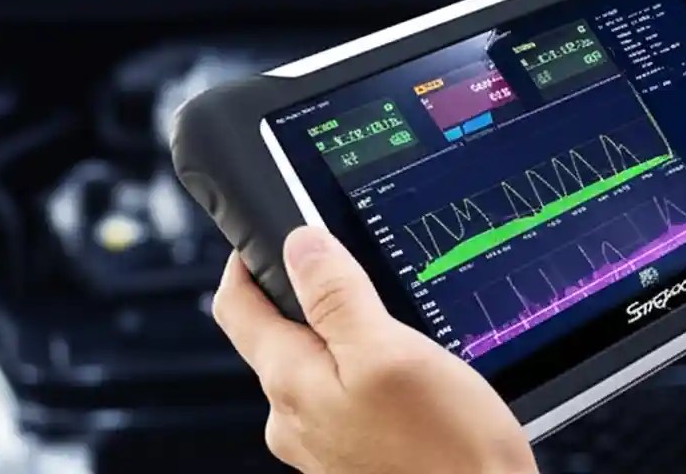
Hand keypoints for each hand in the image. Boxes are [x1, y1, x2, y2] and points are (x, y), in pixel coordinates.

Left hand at [212, 227, 537, 473]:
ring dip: (348, 340)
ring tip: (400, 331)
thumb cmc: (448, 451)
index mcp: (291, 384)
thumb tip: (300, 245)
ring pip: (320, 368)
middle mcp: (295, 421)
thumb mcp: (391, 353)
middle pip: (279, 336)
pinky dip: (370, 377)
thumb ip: (336, 297)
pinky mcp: (356, 460)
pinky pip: (349, 401)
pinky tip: (413, 380)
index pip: (237, 308)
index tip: (271, 233)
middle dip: (311, 299)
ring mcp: (324, 446)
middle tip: (359, 273)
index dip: (247, 260)